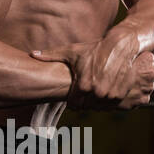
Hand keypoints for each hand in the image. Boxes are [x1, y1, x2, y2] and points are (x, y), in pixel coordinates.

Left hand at [32, 37, 153, 109]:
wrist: (121, 46)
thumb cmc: (94, 49)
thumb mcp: (71, 51)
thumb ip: (51, 55)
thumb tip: (32, 54)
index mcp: (83, 85)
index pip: (74, 104)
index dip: (73, 101)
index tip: (75, 95)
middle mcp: (97, 92)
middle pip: (86, 106)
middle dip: (85, 101)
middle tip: (86, 93)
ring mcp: (110, 94)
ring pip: (99, 107)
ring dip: (96, 103)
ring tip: (96, 92)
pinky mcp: (121, 94)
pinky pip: (111, 105)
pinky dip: (108, 102)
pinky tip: (105, 92)